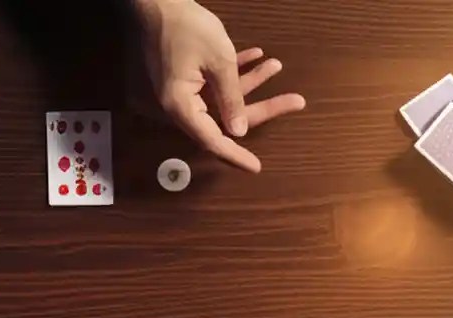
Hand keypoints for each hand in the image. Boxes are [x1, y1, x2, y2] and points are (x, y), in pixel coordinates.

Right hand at [135, 0, 304, 172]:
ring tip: (275, 64)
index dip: (236, 155)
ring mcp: (181, 90)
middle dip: (262, 107)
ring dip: (250, 83)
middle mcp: (179, 104)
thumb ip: (232, 99)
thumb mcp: (219, 62)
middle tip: (295, 100)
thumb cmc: (186, 28)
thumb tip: (240, 131)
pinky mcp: (183, 76)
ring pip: (222, 97)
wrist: (157, 0)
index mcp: (181, 107)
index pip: (212, 140)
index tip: (256, 167)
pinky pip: (211, 83)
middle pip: (224, 118)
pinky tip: (256, 57)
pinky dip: (233, 74)